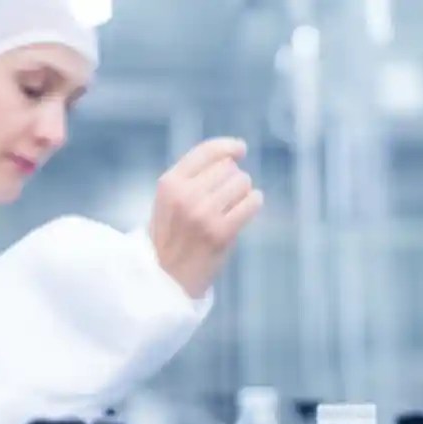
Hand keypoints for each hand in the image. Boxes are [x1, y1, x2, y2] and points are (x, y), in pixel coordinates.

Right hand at [149, 138, 263, 297]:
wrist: (167, 276)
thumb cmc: (174, 235)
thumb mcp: (170, 200)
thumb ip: (193, 177)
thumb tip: (232, 156)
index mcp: (170, 183)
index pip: (206, 152)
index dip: (228, 147)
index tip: (241, 149)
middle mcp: (185, 196)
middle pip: (228, 168)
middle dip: (233, 178)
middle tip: (226, 198)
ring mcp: (203, 214)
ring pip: (242, 183)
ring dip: (244, 192)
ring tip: (233, 206)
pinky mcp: (221, 233)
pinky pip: (251, 203)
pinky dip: (255, 202)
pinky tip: (250, 206)